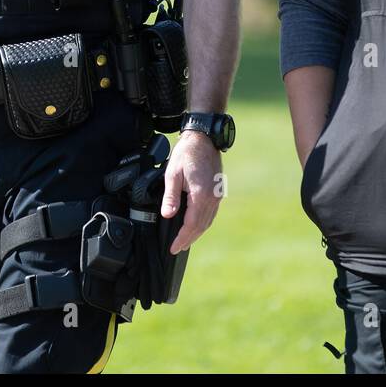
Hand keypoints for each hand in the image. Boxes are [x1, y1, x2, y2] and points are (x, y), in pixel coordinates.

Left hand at [160, 130, 222, 254]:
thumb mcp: (172, 174)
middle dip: (189, 239)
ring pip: (208, 221)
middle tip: (177, 249)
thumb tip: (168, 215)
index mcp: (201, 195)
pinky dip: (203, 223)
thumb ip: (171, 196)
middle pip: (201, 226)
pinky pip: (211, 213)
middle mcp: (212, 198)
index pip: (191, 224)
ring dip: (197, 233)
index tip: (173, 248)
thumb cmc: (186, 153)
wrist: (203, 138)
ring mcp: (217, 195)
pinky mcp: (217, 191)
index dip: (182, 238)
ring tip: (185, 241)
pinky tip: (196, 226)